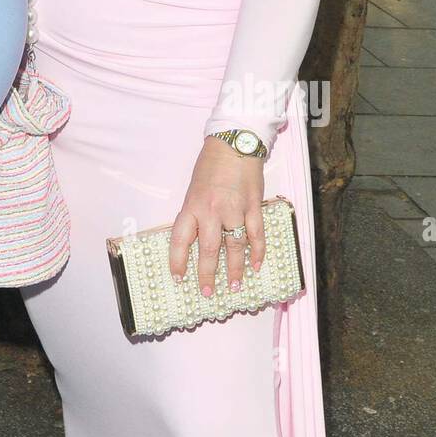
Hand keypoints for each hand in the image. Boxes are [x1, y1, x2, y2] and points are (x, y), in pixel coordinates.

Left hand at [169, 137, 265, 295]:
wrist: (234, 143)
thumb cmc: (210, 166)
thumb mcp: (194, 189)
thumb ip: (195, 213)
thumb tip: (196, 240)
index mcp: (192, 205)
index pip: (181, 239)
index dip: (178, 261)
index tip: (179, 278)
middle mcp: (211, 210)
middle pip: (209, 249)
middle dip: (208, 275)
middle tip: (207, 293)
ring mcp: (234, 209)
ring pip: (235, 246)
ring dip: (235, 270)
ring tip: (235, 287)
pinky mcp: (254, 206)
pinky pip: (256, 234)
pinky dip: (257, 252)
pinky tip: (256, 266)